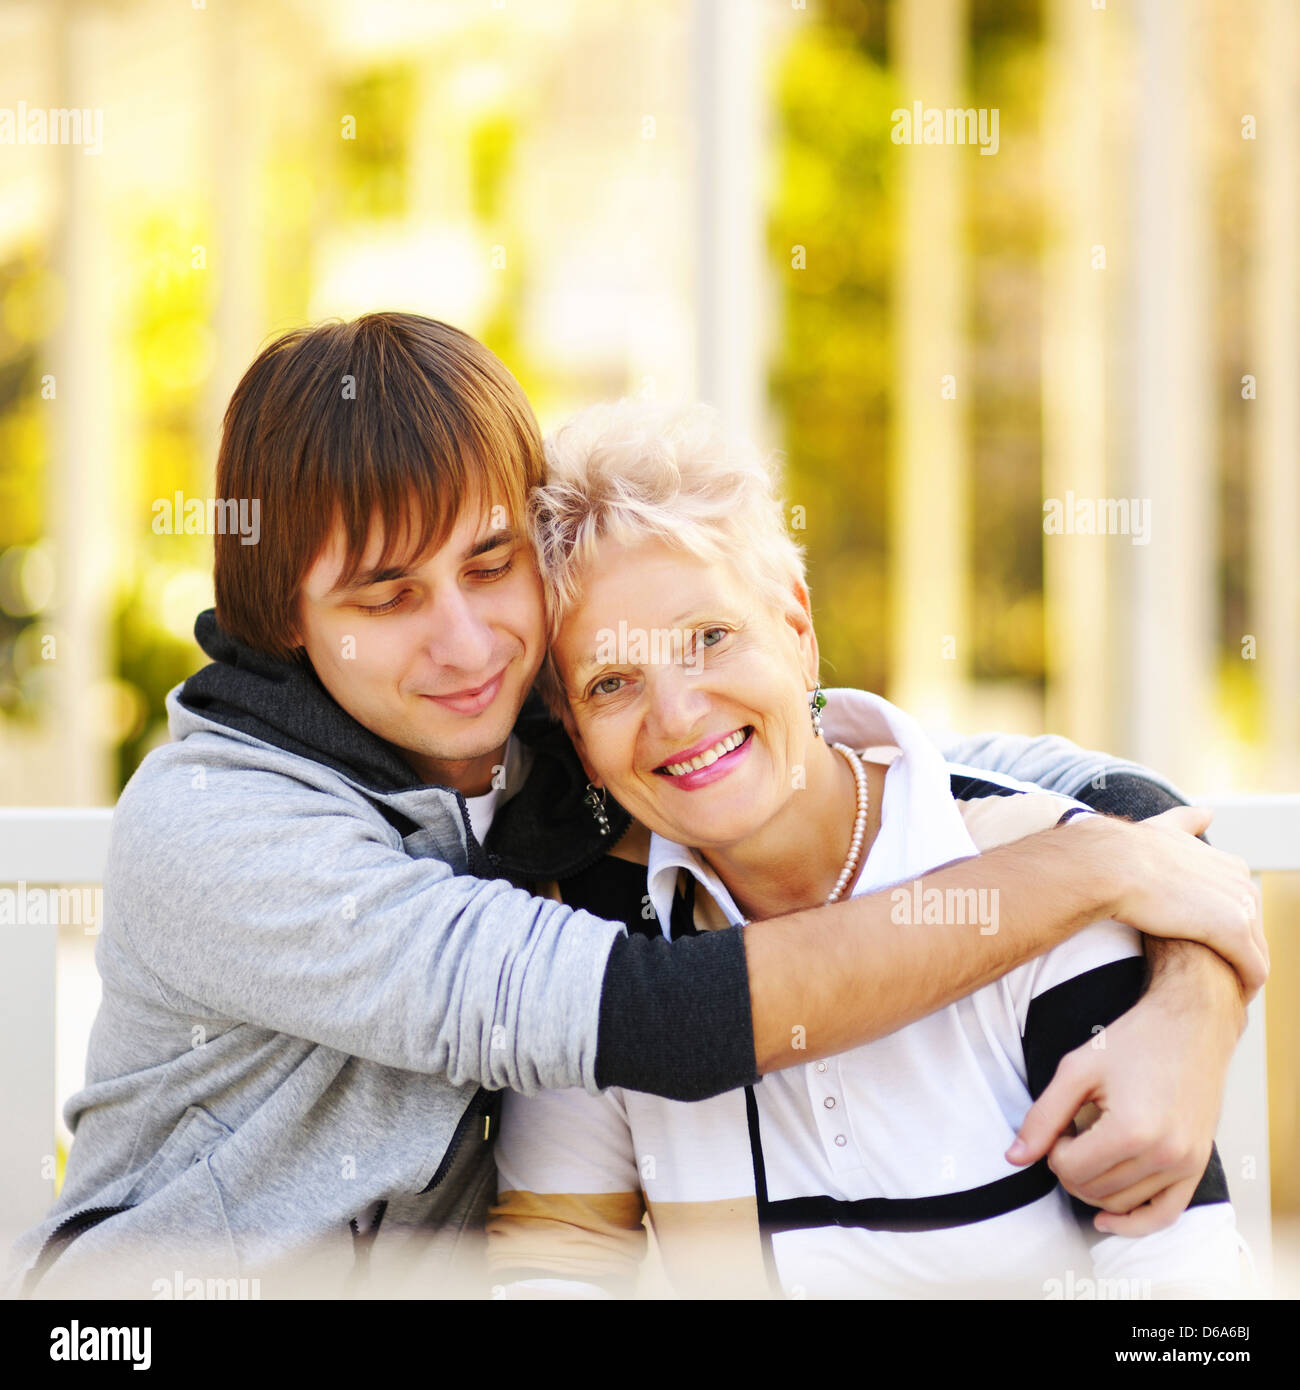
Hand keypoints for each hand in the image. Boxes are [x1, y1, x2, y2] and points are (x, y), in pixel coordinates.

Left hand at [1006, 984, 1237, 1234]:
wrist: (1190, 1027)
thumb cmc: (1133, 1041)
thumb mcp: (1076, 1070)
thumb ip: (1043, 1116)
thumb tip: (1014, 1157)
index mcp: (1131, 1130)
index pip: (1069, 1168)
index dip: (1053, 1149)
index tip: (1061, 1124)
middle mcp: (1164, 1155)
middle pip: (1093, 1189)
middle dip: (1071, 1166)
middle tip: (1074, 1132)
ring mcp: (1185, 1165)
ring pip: (1121, 1203)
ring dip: (1096, 1185)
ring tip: (1095, 1146)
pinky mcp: (1197, 1167)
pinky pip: (1165, 1215)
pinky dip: (1134, 1223)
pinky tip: (1107, 1220)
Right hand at [1091, 806, 1266, 997]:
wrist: (1113, 864)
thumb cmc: (1127, 849)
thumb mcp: (1164, 828)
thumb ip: (1186, 821)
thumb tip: (1206, 813)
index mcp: (1229, 864)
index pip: (1241, 904)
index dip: (1224, 927)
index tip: (1206, 945)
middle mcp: (1242, 883)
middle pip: (1254, 929)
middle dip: (1240, 953)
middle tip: (1215, 975)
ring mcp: (1240, 907)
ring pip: (1257, 952)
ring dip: (1243, 974)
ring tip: (1223, 994)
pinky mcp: (1233, 932)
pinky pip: (1253, 969)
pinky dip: (1246, 986)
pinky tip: (1230, 998)